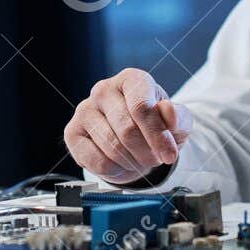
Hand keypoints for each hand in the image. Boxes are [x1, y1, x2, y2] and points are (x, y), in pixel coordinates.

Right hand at [64, 68, 192, 184]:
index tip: (170, 155)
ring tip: (139, 159)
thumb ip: (177, 117)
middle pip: (127, 129)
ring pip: (112, 148)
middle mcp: (103, 89)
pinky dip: (115, 170)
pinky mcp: (72, 132)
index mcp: (131, 79)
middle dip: (146, 152)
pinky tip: (121, 163)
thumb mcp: (176, 122)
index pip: (142, 107)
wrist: (135, 140)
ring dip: (133, 162)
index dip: (158, 136)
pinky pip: (97, 161)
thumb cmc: (155, 126)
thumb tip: (167, 110)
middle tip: (155, 159)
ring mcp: (84, 109)